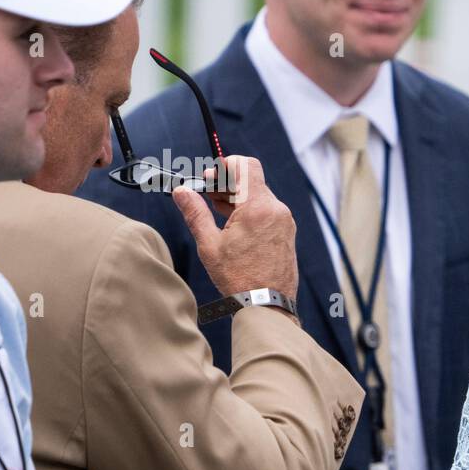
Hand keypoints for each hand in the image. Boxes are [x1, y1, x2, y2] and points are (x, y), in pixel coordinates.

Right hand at [171, 155, 297, 299]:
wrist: (267, 304)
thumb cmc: (239, 279)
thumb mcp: (209, 244)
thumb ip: (195, 213)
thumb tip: (182, 191)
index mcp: (258, 208)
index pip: (246, 165)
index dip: (226, 164)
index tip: (209, 175)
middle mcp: (276, 210)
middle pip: (251, 180)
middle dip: (226, 182)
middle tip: (205, 191)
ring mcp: (284, 222)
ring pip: (259, 196)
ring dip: (237, 197)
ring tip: (215, 207)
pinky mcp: (286, 233)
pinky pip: (267, 211)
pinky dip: (250, 210)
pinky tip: (232, 222)